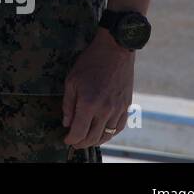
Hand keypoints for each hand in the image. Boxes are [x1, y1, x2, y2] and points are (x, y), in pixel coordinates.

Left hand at [62, 29, 133, 148]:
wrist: (115, 50)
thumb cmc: (90, 63)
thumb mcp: (71, 80)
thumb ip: (68, 104)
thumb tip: (67, 123)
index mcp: (88, 104)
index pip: (79, 132)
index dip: (71, 139)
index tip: (66, 140)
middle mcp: (105, 110)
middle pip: (93, 137)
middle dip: (81, 143)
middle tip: (74, 142)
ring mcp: (118, 109)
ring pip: (107, 135)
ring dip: (96, 140)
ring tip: (87, 139)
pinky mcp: (127, 106)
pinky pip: (119, 127)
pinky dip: (110, 134)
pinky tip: (103, 133)